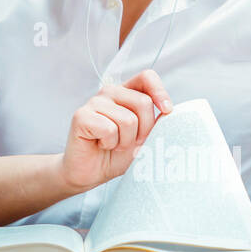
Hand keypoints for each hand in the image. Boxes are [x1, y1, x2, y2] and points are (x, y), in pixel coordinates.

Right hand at [57, 70, 172, 191]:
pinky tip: (101, 145)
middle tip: (131, 143)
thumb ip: (156, 124)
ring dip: (125, 141)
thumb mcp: (144, 140)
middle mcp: (110, 93)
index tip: (167, 110)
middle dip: (144, 130)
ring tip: (113, 145)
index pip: (146, 77)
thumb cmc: (116, 155)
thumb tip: (169, 113)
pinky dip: (110, 144)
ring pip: (128, 119)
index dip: (160, 92)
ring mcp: (94, 102)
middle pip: (143, 102)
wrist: (90, 173)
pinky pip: (109, 129)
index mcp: (126, 93)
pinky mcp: (81, 116)